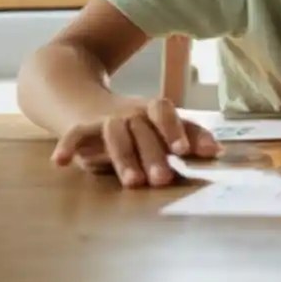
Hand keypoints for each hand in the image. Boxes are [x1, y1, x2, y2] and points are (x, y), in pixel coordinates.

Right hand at [50, 97, 221, 188]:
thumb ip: (189, 136)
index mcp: (153, 110)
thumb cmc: (136, 122)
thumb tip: (219, 151)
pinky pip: (75, 135)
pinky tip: (61, 161)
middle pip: (144, 130)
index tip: (184, 151)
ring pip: (116, 135)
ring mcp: (106, 119)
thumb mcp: (162, 126)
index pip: (166, 113)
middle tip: (163, 180)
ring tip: (133, 183)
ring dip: (124, 158)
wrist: (84, 98)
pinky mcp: (82, 128)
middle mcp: (131, 112)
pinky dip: (68, 145)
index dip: (175, 129)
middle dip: (154, 155)